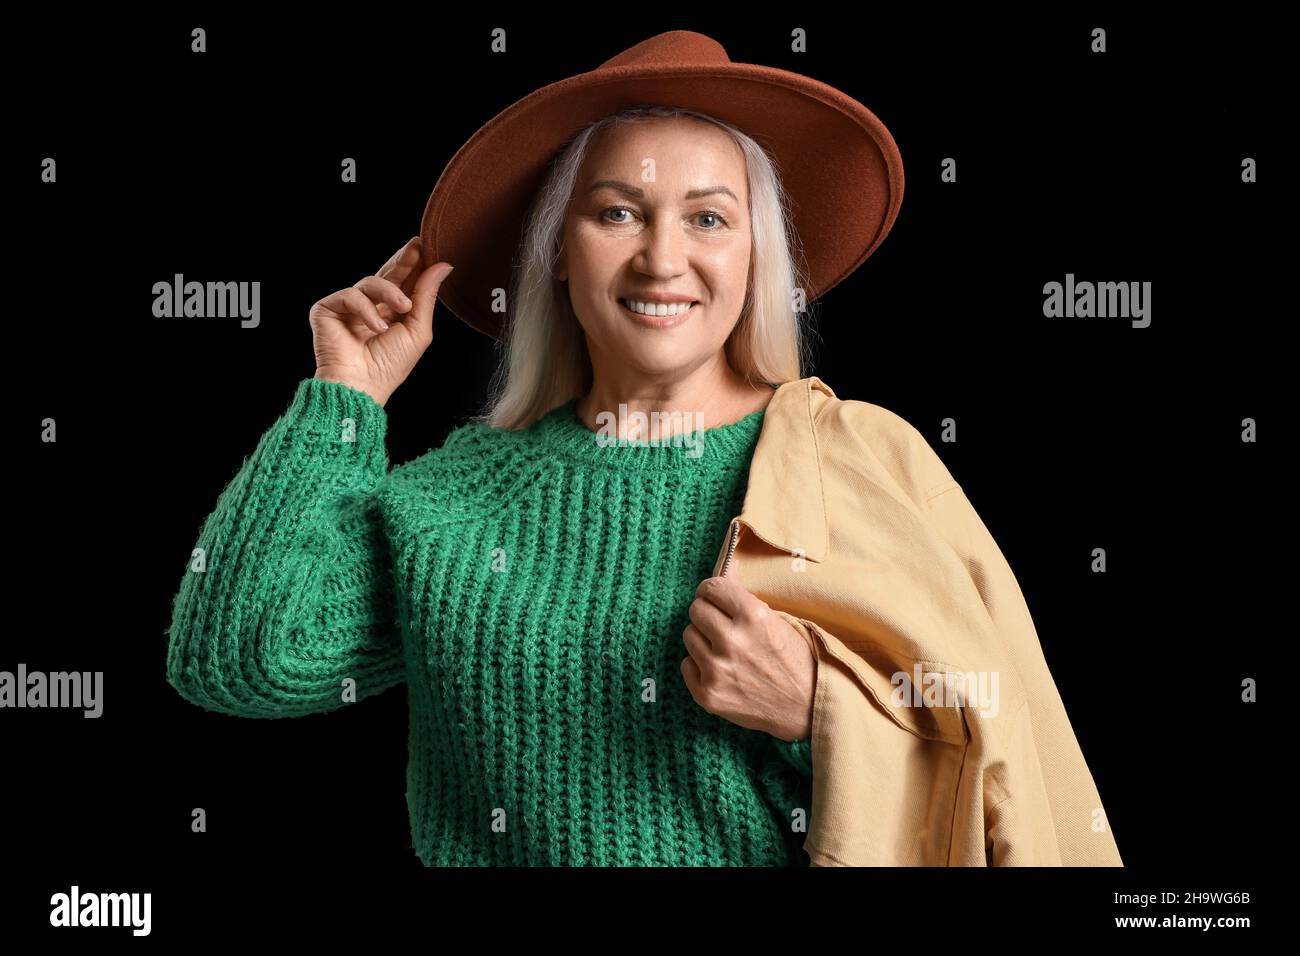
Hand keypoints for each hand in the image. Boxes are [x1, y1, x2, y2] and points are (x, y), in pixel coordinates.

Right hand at [309, 236, 453, 407]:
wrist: (361, 386)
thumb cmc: (389, 366)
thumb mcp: (418, 329)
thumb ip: (427, 296)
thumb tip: (444, 265)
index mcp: (390, 313)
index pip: (402, 282)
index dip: (414, 264)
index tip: (427, 247)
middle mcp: (369, 307)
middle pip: (386, 274)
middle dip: (403, 261)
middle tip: (417, 247)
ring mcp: (347, 308)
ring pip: (370, 282)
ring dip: (389, 292)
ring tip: (402, 308)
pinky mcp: (327, 309)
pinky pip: (350, 295)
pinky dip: (365, 309)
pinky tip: (376, 327)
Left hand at [681, 576, 816, 740]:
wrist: (807, 708)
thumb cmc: (796, 661)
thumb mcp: (780, 621)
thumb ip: (747, 600)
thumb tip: (724, 573)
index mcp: (753, 616)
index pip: (711, 587)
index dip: (712, 590)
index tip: (715, 596)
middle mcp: (732, 641)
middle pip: (695, 609)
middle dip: (707, 612)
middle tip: (719, 622)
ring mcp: (717, 670)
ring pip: (688, 635)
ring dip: (703, 638)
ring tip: (723, 648)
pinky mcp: (707, 694)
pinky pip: (686, 664)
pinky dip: (699, 664)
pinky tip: (720, 668)